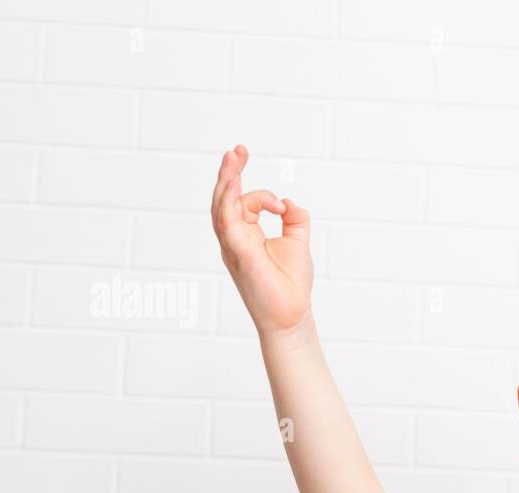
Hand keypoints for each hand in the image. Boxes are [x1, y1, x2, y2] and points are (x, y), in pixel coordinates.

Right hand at [210, 144, 312, 334]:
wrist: (292, 315)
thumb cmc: (291, 284)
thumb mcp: (297, 242)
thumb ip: (294, 219)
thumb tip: (290, 202)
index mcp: (246, 235)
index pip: (241, 201)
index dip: (252, 185)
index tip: (262, 176)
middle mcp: (234, 238)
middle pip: (224, 199)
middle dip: (230, 172)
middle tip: (238, 150)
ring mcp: (233, 245)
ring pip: (221, 206)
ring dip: (227, 181)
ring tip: (233, 158)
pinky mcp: (238, 252)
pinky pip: (227, 221)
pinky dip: (230, 200)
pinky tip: (235, 182)